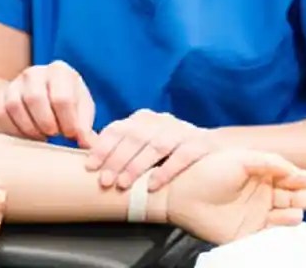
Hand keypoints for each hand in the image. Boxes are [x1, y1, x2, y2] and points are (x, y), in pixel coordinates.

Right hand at [1, 60, 96, 146]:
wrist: (42, 98)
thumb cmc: (67, 106)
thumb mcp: (81, 111)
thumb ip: (85, 127)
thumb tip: (88, 145)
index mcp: (60, 71)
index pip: (62, 98)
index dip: (68, 122)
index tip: (72, 135)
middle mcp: (36, 72)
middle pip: (36, 99)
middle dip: (48, 124)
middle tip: (56, 134)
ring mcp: (17, 82)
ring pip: (17, 106)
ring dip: (32, 127)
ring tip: (44, 134)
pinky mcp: (4, 95)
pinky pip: (4, 114)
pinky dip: (18, 129)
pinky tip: (31, 133)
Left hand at [85, 109, 213, 190]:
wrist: (216, 147)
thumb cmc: (171, 150)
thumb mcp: (144, 144)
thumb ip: (122, 148)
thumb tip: (89, 159)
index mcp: (143, 119)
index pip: (118, 129)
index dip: (103, 147)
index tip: (90, 167)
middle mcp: (161, 121)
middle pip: (135, 137)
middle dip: (117, 160)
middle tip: (105, 181)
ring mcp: (182, 130)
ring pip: (156, 145)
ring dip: (137, 166)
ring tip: (124, 185)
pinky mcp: (200, 143)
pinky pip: (182, 156)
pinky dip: (166, 170)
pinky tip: (153, 185)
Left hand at [165, 148, 305, 244]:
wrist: (182, 194)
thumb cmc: (208, 171)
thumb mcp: (239, 158)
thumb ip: (268, 161)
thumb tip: (293, 169)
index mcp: (262, 172)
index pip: (292, 175)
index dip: (303, 177)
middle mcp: (264, 191)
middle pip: (296, 194)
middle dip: (305, 194)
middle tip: (304, 193)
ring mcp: (260, 211)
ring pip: (291, 211)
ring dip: (299, 208)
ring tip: (296, 205)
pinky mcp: (253, 230)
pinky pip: (276, 229)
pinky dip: (287, 223)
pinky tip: (289, 216)